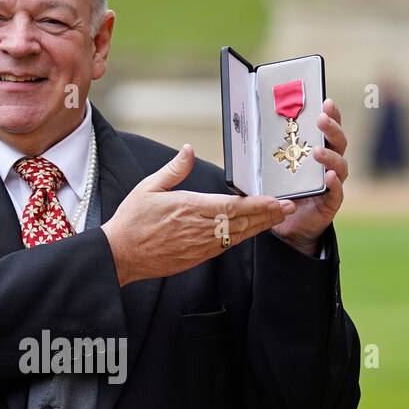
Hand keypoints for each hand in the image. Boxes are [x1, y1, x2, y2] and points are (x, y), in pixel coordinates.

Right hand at [101, 144, 294, 286]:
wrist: (120, 255)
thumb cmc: (132, 221)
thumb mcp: (148, 188)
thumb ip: (173, 170)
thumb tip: (189, 150)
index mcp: (189, 207)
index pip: (232, 206)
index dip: (258, 204)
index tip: (276, 200)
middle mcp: (199, 228)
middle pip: (242, 222)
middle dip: (267, 215)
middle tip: (288, 208)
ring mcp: (199, 246)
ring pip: (237, 237)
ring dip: (259, 227)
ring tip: (277, 217)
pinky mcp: (196, 258)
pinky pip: (225, 247)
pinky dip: (242, 238)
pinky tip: (251, 232)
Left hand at [269, 99, 347, 254]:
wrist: (286, 226)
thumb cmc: (280, 192)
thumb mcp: (271, 170)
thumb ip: (264, 153)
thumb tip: (242, 131)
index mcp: (317, 152)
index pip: (327, 129)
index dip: (331, 114)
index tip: (326, 100)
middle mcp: (329, 164)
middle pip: (338, 142)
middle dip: (332, 129)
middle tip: (322, 119)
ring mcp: (333, 183)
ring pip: (340, 165)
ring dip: (330, 156)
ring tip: (318, 151)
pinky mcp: (331, 202)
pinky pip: (337, 191)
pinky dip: (334, 183)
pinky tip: (328, 176)